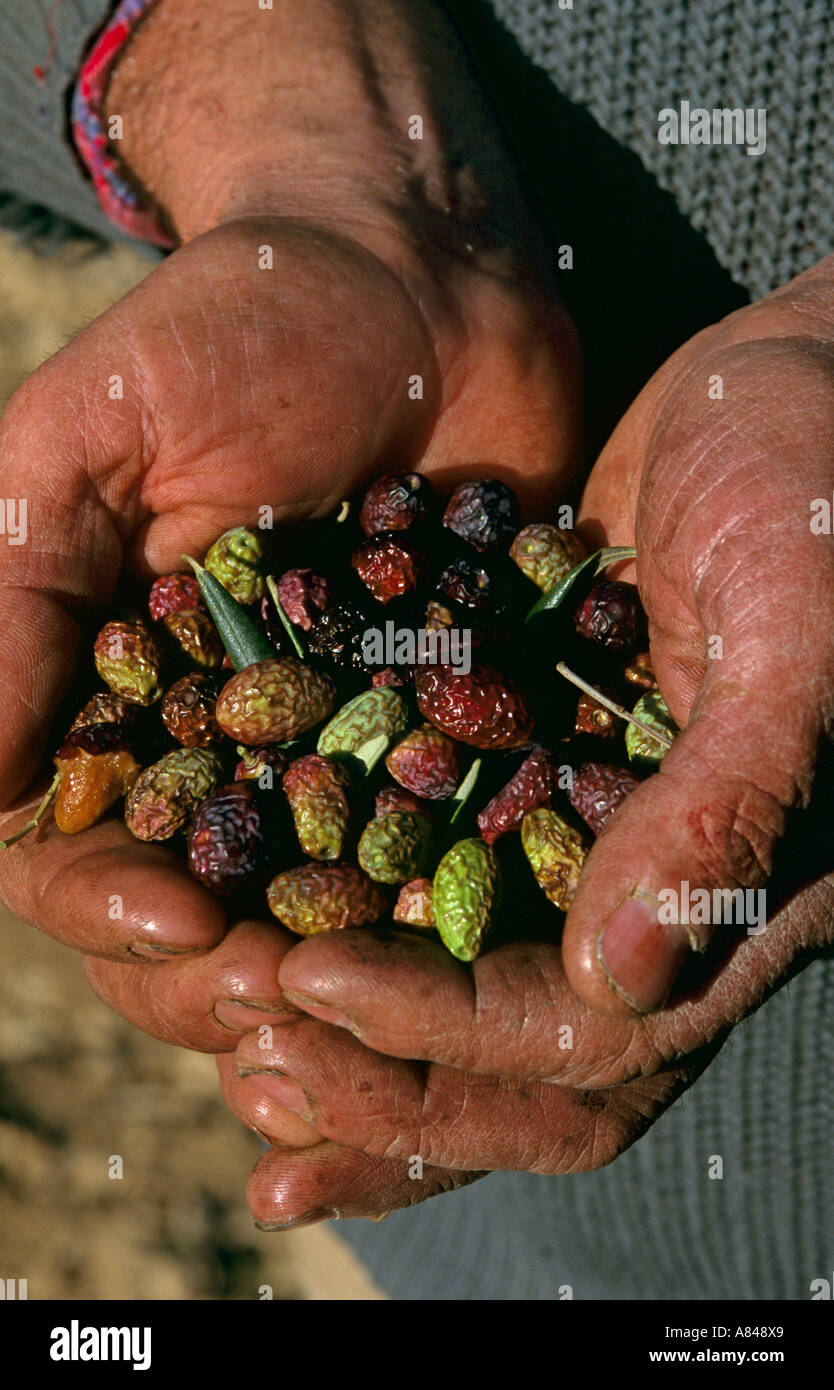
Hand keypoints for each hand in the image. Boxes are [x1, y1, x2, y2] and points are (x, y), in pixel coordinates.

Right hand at [0, 0, 577, 980]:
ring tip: (382, 996)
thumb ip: (16, 601)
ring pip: (314, 908)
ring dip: (332, 969)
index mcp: (110, 696)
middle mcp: (219, 745)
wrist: (420, 279)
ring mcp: (341, 748)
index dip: (105, 909)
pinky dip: (455, 899)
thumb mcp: (90, 445)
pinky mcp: (453, 728)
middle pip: (189, 911)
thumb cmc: (238, 333)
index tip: (181, 924)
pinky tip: (484, 938)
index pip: (68, 847)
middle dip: (222, 971)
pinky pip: (451, 841)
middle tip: (288, 997)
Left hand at [214, 255, 833, 1223]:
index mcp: (741, 899)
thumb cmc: (819, 497)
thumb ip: (731, 805)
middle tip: (243, 1044)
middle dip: (380, 1074)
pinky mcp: (520, 775)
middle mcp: (657, 899)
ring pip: (460, 991)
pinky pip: (427, 877)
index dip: (442, 1030)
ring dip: (350, 1036)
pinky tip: (243, 925)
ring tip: (225, 1027)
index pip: (583, 1035)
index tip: (302, 980)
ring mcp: (584, 844)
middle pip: (511, 1059)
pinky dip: (345, 920)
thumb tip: (621, 982)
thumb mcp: (796, 636)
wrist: (785, 398)